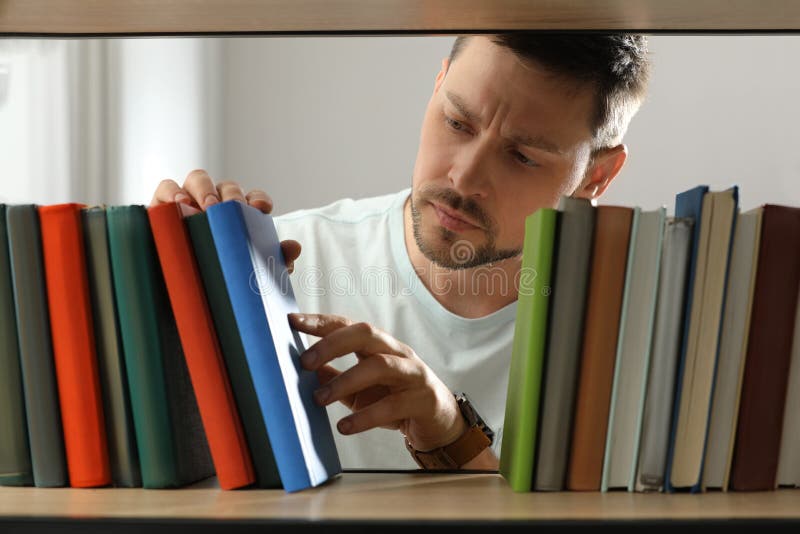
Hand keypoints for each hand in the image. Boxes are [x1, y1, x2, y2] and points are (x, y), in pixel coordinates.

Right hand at [150, 169, 301, 272]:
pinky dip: (173, 192)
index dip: (258, 198)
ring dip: (204, 189)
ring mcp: (186, 205)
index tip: (262, 209)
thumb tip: (293, 248)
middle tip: (232, 209)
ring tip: (206, 209)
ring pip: (197, 179)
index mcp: (236, 219)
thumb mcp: (242, 277)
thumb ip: (271, 261)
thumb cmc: (211, 286)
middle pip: (226, 186)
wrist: (173, 309)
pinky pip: (165, 188)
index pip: (252, 199)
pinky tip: (180, 206)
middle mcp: (213, 207)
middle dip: (231, 194)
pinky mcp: (159, 209)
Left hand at [288, 312, 466, 451]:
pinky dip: (366, 416)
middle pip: (365, 334)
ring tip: (320, 399)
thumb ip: (336, 378)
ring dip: (346, 380)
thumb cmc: (396, 401)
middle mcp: (396, 352)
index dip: (320, 321)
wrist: (439, 422)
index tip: (292, 321)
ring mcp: (413, 373)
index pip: (347, 325)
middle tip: (304, 362)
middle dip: (332, 344)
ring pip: (380, 366)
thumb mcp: (361, 390)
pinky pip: (393, 405)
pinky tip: (345, 426)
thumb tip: (308, 372)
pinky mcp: (423, 398)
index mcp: (379, 346)